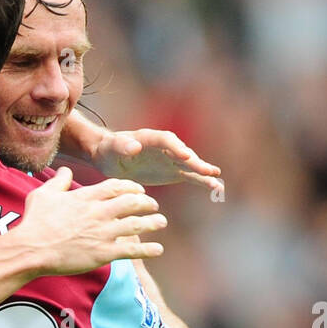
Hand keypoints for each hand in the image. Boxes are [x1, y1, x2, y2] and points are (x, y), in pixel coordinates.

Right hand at [19, 168, 166, 274]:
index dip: (132, 188)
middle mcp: (99, 212)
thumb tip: (66, 169)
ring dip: (152, 223)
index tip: (139, 190)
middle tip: (154, 206)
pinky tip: (158, 250)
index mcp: (87, 197)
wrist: (32, 249)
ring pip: (136, 225)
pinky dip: (148, 250)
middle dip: (147, 203)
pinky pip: (132, 250)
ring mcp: (103, 233)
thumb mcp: (43, 194)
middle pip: (132, 203)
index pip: (117, 187)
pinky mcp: (104, 253)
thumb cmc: (34, 222)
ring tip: (161, 222)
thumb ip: (59, 180)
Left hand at [91, 128, 221, 192]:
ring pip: (191, 165)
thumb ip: (122, 146)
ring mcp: (172, 160)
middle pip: (183, 153)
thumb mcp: (112, 147)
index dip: (177, 148)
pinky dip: (202, 182)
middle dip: (196, 162)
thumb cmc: (110, 149)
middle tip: (208, 171)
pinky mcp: (173, 172)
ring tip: (216, 180)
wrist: (111, 157)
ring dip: (204, 172)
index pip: (167, 141)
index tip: (186, 157)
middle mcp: (165, 147)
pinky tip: (216, 188)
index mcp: (150, 138)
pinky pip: (190, 176)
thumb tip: (135, 147)